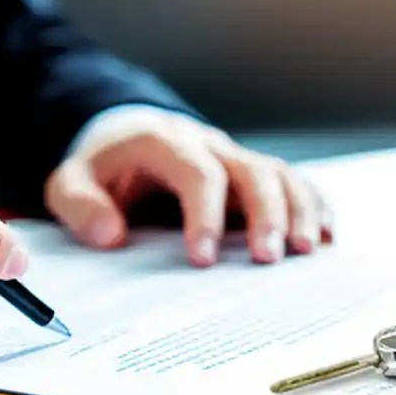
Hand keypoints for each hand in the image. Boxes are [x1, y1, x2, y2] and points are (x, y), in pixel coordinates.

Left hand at [46, 109, 332, 266]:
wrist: (124, 136)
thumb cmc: (102, 167)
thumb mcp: (70, 181)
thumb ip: (79, 205)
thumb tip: (108, 235)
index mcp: (164, 142)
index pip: (195, 171)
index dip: (204, 212)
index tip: (202, 257)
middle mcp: (209, 145)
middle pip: (250, 169)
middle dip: (264, 214)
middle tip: (268, 258)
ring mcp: (236, 158)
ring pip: (279, 174)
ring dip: (299, 210)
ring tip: (308, 251)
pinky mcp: (252, 175)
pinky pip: (293, 183)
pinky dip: (315, 206)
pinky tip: (326, 238)